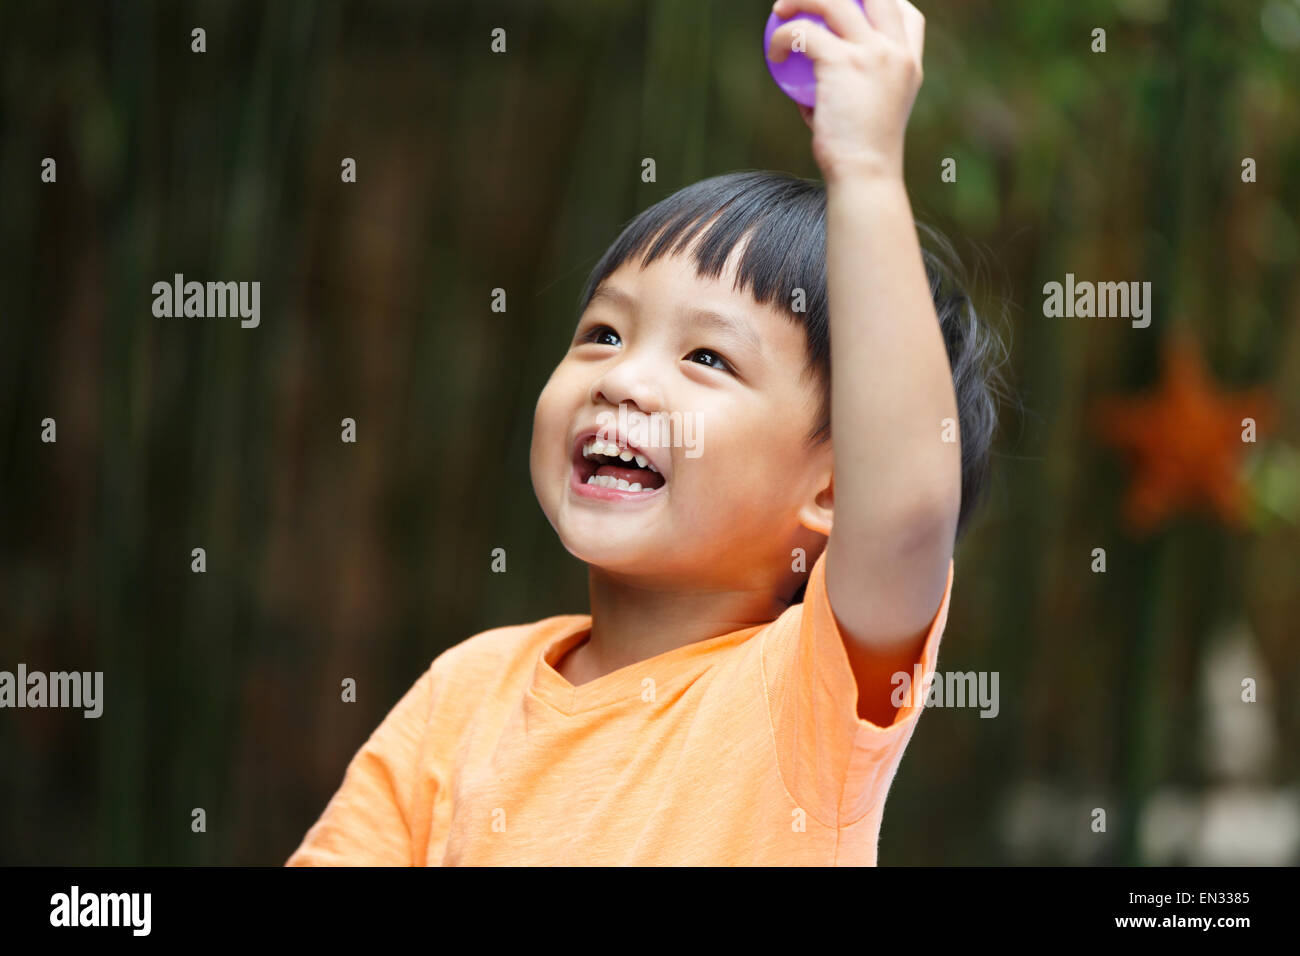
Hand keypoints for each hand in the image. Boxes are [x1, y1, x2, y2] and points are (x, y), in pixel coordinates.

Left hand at [768, 0, 925, 184]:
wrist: (865, 175)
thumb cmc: (859, 157)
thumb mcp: (866, 115)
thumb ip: (848, 87)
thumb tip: (811, 75)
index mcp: (909, 63)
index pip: (906, 14)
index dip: (880, 2)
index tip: (851, 8)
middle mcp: (896, 51)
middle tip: (806, 2)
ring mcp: (873, 52)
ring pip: (834, 0)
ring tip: (780, 11)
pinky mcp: (843, 61)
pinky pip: (803, 33)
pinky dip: (782, 38)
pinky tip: (774, 54)